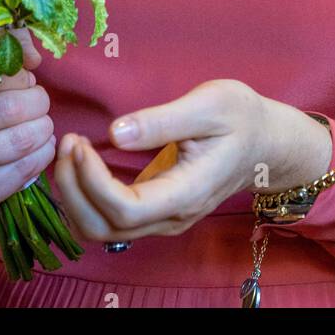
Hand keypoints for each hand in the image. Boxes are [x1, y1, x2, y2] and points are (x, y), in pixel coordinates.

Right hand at [0, 26, 55, 233]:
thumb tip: (32, 52)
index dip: (19, 73)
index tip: (24, 80)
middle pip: (11, 106)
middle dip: (37, 102)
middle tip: (37, 104)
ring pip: (21, 138)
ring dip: (43, 129)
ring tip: (41, 126)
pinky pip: (22, 171)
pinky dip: (42, 156)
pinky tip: (40, 149)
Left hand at [54, 78, 332, 243]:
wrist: (267, 142)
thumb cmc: (242, 118)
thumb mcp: (210, 105)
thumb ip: (162, 120)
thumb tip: (115, 133)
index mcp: (186, 194)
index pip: (124, 209)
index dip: (92, 181)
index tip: (80, 142)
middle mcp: (170, 217)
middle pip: (103, 228)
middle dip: (73, 190)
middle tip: (67, 143)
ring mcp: (162, 218)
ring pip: (101, 229)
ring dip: (74, 195)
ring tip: (70, 150)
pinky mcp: (154, 211)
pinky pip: (108, 219)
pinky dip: (85, 196)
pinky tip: (81, 163)